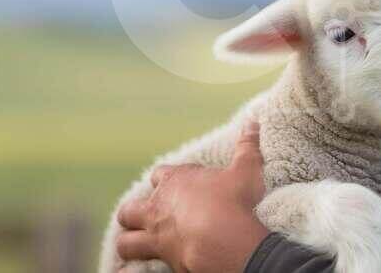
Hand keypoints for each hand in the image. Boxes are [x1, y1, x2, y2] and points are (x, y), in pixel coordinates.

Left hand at [116, 120, 269, 272]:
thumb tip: (253, 123)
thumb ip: (247, 147)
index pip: (159, 176)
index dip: (164, 181)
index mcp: (175, 182)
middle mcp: (158, 208)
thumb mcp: (246, 170)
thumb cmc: (234, 202)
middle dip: (133, 213)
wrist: (226, 240)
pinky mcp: (161, 261)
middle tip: (145, 218)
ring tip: (136, 244)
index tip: (177, 186)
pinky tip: (130, 272)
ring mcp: (156, 237)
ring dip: (129, 241)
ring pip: (127, 240)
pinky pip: (137, 268)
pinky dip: (131, 271)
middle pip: (130, 210)